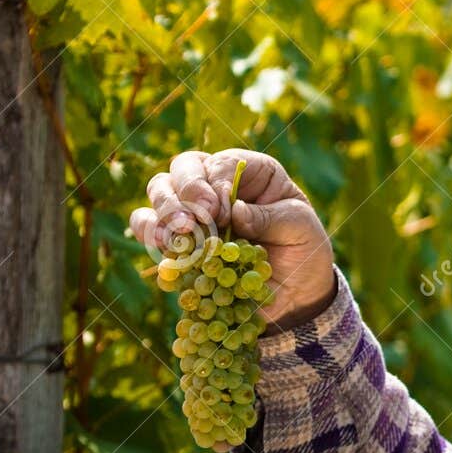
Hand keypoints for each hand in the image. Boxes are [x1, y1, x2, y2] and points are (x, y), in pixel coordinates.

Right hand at [130, 149, 336, 328]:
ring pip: (159, 191)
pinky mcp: (178, 239)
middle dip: (184, 193)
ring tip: (177, 234)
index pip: (222, 163)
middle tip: (193, 220)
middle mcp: (215, 182)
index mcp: (249, 171)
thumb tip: (235, 211)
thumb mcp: (301, 228)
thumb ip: (272, 217)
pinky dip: (150, 233)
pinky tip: (163, 247)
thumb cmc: (302, 247)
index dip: (215, 183)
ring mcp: (192, 210)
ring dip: (163, 211)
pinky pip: (150, 227)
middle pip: (182, 168)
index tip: (221, 211)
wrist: (295, 290)